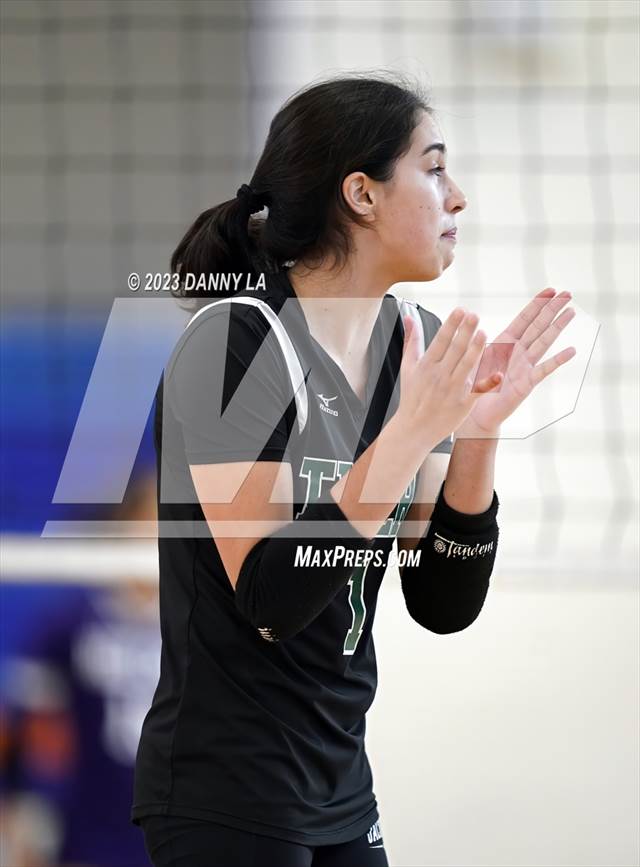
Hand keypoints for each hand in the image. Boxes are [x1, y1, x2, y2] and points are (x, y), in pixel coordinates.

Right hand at [398, 307, 501, 449]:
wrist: (414, 429)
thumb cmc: (412, 396)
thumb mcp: (407, 367)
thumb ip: (411, 340)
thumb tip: (409, 316)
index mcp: (427, 365)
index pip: (441, 340)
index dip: (451, 325)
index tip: (460, 310)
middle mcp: (439, 376)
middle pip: (455, 350)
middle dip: (465, 332)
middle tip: (475, 315)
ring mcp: (452, 390)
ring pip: (467, 366)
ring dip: (476, 350)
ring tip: (484, 334)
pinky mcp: (463, 403)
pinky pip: (478, 390)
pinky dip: (488, 382)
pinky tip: (498, 372)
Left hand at [456, 288, 576, 437]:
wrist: (476, 413)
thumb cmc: (475, 385)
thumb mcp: (474, 358)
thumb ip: (476, 340)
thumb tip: (468, 315)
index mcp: (505, 343)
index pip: (524, 319)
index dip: (537, 304)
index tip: (551, 290)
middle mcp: (518, 352)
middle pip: (538, 326)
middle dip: (552, 309)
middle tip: (568, 293)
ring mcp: (525, 367)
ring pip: (543, 342)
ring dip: (557, 327)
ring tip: (571, 312)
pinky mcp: (527, 383)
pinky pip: (543, 370)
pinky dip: (557, 360)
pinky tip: (571, 351)